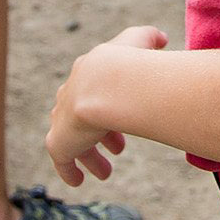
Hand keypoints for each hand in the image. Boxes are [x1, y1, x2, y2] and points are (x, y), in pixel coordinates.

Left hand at [46, 26, 174, 185]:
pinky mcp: (59, 143)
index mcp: (87, 74)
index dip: (108, 105)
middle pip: (79, 118)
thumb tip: (161, 38)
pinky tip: (78, 182)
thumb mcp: (141, 42)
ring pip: (72, 143)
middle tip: (118, 147)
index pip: (92, 91)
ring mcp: (62, 121)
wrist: (106, 83)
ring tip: (105, 173)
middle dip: (98, 133)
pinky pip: (62, 161)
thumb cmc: (128, 61)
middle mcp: (71, 97)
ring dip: (89, 157)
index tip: (123, 118)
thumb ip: (149, 37)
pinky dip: (69, 171)